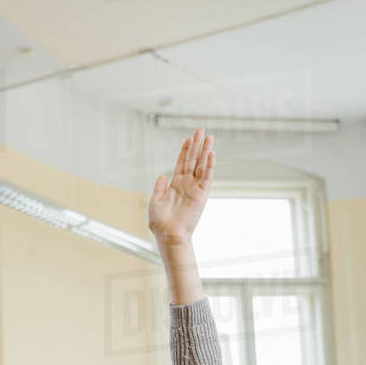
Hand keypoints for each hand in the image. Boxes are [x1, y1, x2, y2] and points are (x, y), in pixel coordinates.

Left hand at [148, 129, 213, 249]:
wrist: (168, 234)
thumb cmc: (160, 222)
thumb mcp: (155, 201)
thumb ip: (159, 187)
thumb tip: (163, 175)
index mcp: (175, 185)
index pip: (182, 163)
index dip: (185, 150)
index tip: (189, 138)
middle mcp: (186, 184)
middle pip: (193, 160)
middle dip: (197, 145)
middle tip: (201, 130)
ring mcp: (195, 188)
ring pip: (201, 165)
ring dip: (205, 151)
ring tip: (209, 137)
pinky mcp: (201, 195)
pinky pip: (207, 177)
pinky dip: (209, 165)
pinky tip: (211, 153)